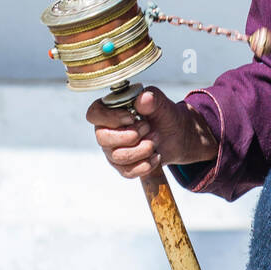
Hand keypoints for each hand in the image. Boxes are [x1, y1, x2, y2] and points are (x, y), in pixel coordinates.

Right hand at [85, 88, 217, 178]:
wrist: (176, 135)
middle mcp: (106, 131)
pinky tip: (156, 156)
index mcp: (109, 111)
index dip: (110, 118)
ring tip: (155, 140)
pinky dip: (145, 165)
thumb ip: (152, 98)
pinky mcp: (122, 166)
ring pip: (117, 156)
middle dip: (131, 135)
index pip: (94, 114)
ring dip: (142, 149)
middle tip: (148, 128)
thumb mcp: (161, 103)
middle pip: (103, 139)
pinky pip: (127, 171)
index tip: (132, 118)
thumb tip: (144, 98)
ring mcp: (112, 150)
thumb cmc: (163, 115)